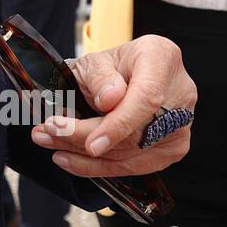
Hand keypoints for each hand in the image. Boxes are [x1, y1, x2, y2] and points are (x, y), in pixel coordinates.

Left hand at [31, 35, 195, 176]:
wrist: (128, 74)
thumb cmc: (112, 65)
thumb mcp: (96, 60)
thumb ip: (100, 76)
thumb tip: (109, 100)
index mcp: (162, 60)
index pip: (146, 99)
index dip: (119, 125)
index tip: (90, 144)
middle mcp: (180, 94)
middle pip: (136, 131)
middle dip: (84, 138)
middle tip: (46, 132)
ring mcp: (181, 125)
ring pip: (134, 154)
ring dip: (85, 156)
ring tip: (49, 142)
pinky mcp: (172, 148)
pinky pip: (136, 165)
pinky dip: (100, 167)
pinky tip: (71, 159)